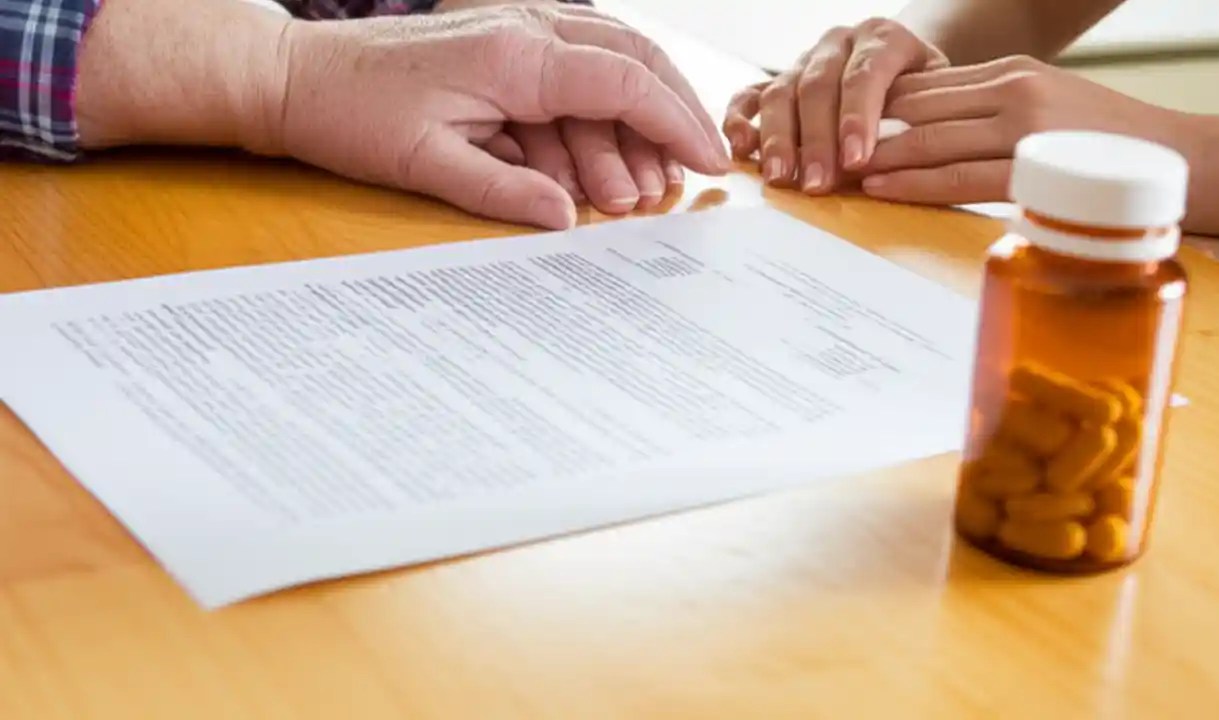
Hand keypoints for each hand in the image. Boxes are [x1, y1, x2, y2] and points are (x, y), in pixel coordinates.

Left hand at [273, 4, 726, 229]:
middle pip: (633, 56)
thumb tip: (569, 219)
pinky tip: (597, 168)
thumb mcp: (427, 165)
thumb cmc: (354, 117)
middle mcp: (525, 28)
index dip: (675, 123)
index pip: (623, 80)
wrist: (299, 78)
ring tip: (641, 190)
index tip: (710, 162)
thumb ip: (505, 191)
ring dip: (633, 124)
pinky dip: (596, 118)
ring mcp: (516, 30)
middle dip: (675, 113)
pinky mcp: (505, 44)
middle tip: (701, 168)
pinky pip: (573, 72)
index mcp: (515, 54)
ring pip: (609, 61)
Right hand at [722, 19, 946, 192]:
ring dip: (778, 139)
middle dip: (816, 140)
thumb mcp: (931, 104)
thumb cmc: (922, 97)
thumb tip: (888, 168)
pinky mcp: (776, 80)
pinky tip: (741, 148)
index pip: (865, 75)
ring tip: (780, 177)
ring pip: (781, 92)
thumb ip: (912, 125)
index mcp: (882, 39)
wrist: (905, 71)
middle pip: (817, 87)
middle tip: (816, 184)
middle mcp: (839, 44)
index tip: (857, 160)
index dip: (858, 118)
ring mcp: (803, 61)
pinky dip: (739, 120)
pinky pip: (750, 95)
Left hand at [859, 56, 1187, 203]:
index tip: (833, 128)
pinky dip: (912, 180)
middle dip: (861, 132)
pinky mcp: (1034, 162)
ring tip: (833, 173)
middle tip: (815, 153)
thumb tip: (927, 140)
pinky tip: (878, 186)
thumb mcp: (1043, 112)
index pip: (924, 88)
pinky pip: (957, 174)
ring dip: (874, 157)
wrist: (1182, 162)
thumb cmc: (1105, 147)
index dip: (873, 110)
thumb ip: (989, 120)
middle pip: (916, 109)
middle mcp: (1012, 90)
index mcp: (1011, 75)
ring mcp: (1024, 124)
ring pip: (928, 138)